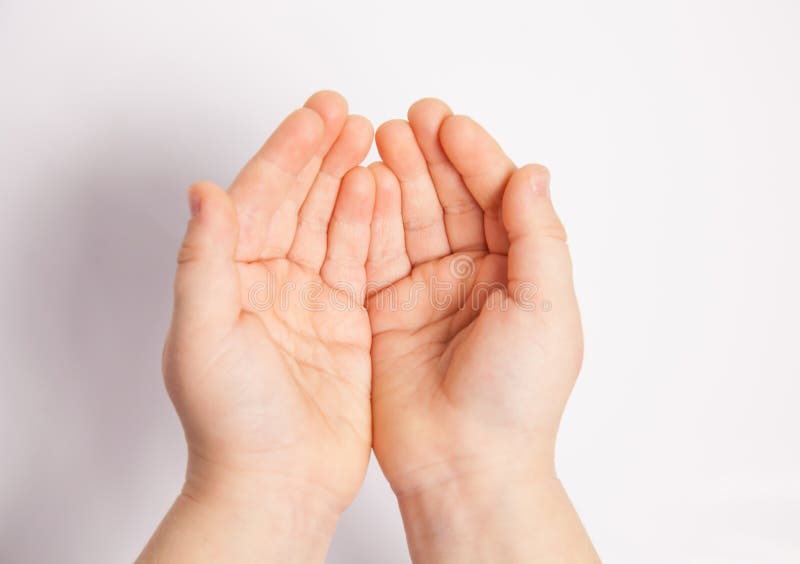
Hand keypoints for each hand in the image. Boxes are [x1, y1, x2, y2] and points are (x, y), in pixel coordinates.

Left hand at [140, 91, 374, 562]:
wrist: (278, 483)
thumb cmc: (231, 422)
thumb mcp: (203, 336)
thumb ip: (204, 261)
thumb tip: (204, 191)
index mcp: (230, 279)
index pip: (259, 199)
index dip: (286, 153)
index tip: (316, 115)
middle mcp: (270, 284)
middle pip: (300, 203)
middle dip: (322, 156)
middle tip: (349, 115)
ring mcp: (312, 302)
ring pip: (334, 226)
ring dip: (351, 183)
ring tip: (373, 143)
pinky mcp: (348, 324)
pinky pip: (363, 263)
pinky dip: (373, 227)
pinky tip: (385, 195)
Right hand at [367, 99, 597, 561]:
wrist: (463, 464)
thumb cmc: (515, 398)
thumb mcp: (544, 309)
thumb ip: (539, 237)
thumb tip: (533, 172)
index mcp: (517, 273)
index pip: (496, 199)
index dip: (475, 158)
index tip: (449, 124)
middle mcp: (471, 277)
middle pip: (450, 201)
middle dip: (430, 158)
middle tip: (408, 120)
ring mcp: (425, 292)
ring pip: (409, 220)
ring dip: (397, 179)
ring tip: (380, 138)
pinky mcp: (384, 310)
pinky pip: (374, 254)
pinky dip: (367, 220)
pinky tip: (360, 186)